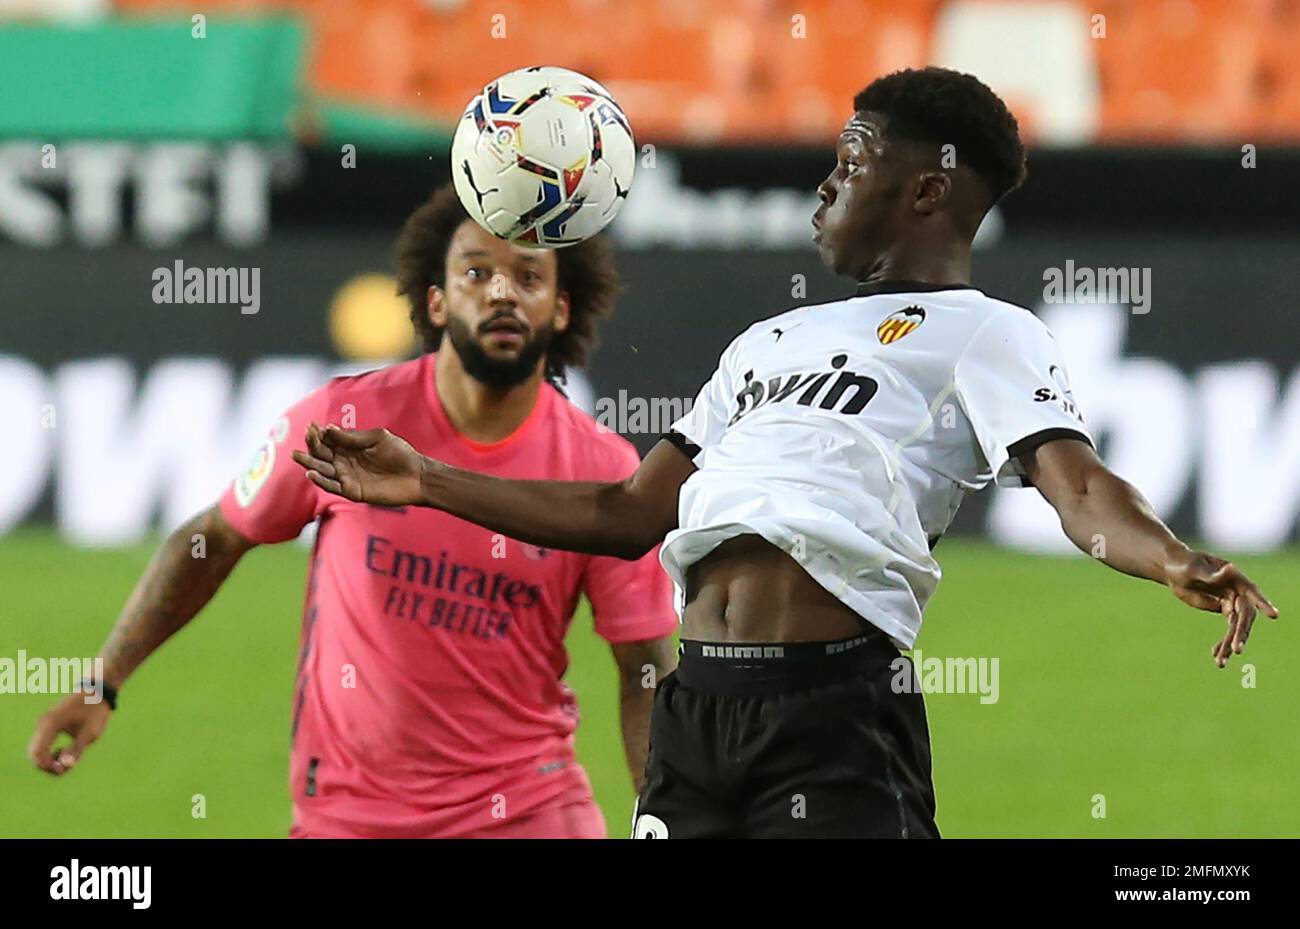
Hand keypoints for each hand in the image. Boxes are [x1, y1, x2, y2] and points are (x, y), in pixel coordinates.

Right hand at [29, 691, 112, 775]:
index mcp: (51, 724)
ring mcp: (43, 724)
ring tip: (68, 758)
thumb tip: (65, 766)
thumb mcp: (90, 732)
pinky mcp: (46, 725)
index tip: (66, 768)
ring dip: (48, 761)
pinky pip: (40, 745)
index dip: (49, 766)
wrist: (97, 692)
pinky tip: (63, 751)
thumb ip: (76, 749)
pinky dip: (48, 753)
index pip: (38, 753)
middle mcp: (42, 724)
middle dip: (47, 766)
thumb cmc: (95, 711)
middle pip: (33, 754)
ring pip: (35, 750)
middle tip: (68, 765)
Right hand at [292, 422, 426, 506]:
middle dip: (312, 446)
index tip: (310, 426)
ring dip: (309, 463)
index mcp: (351, 447)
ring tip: (297, 455)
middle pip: (322, 454)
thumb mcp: (378, 438)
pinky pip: (332, 486)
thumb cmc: (400, 453)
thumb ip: (354, 437)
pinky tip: (311, 473)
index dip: (318, 434)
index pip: (329, 440)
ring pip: (323, 470)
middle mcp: (346, 462)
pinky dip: (321, 480)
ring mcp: (348, 477)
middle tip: (305, 437)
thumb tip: (329, 429)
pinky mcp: (353, 491)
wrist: (417, 475)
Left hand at [1164, 550, 1278, 667]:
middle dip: (1240, 633)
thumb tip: (1231, 569)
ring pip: (1236, 626)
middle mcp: (1237, 591)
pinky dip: (1223, 643)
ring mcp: (1232, 602)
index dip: (1263, 603)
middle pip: (1244, 616)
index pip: (1252, 592)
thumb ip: (1212, 574)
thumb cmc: (1183, 564)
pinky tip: (1216, 656)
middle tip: (1236, 650)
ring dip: (1230, 644)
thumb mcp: (1194, 569)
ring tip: (1221, 663)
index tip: (1273, 615)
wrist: (1174, 570)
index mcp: (1234, 578)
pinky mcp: (1224, 609)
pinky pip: (1228, 629)